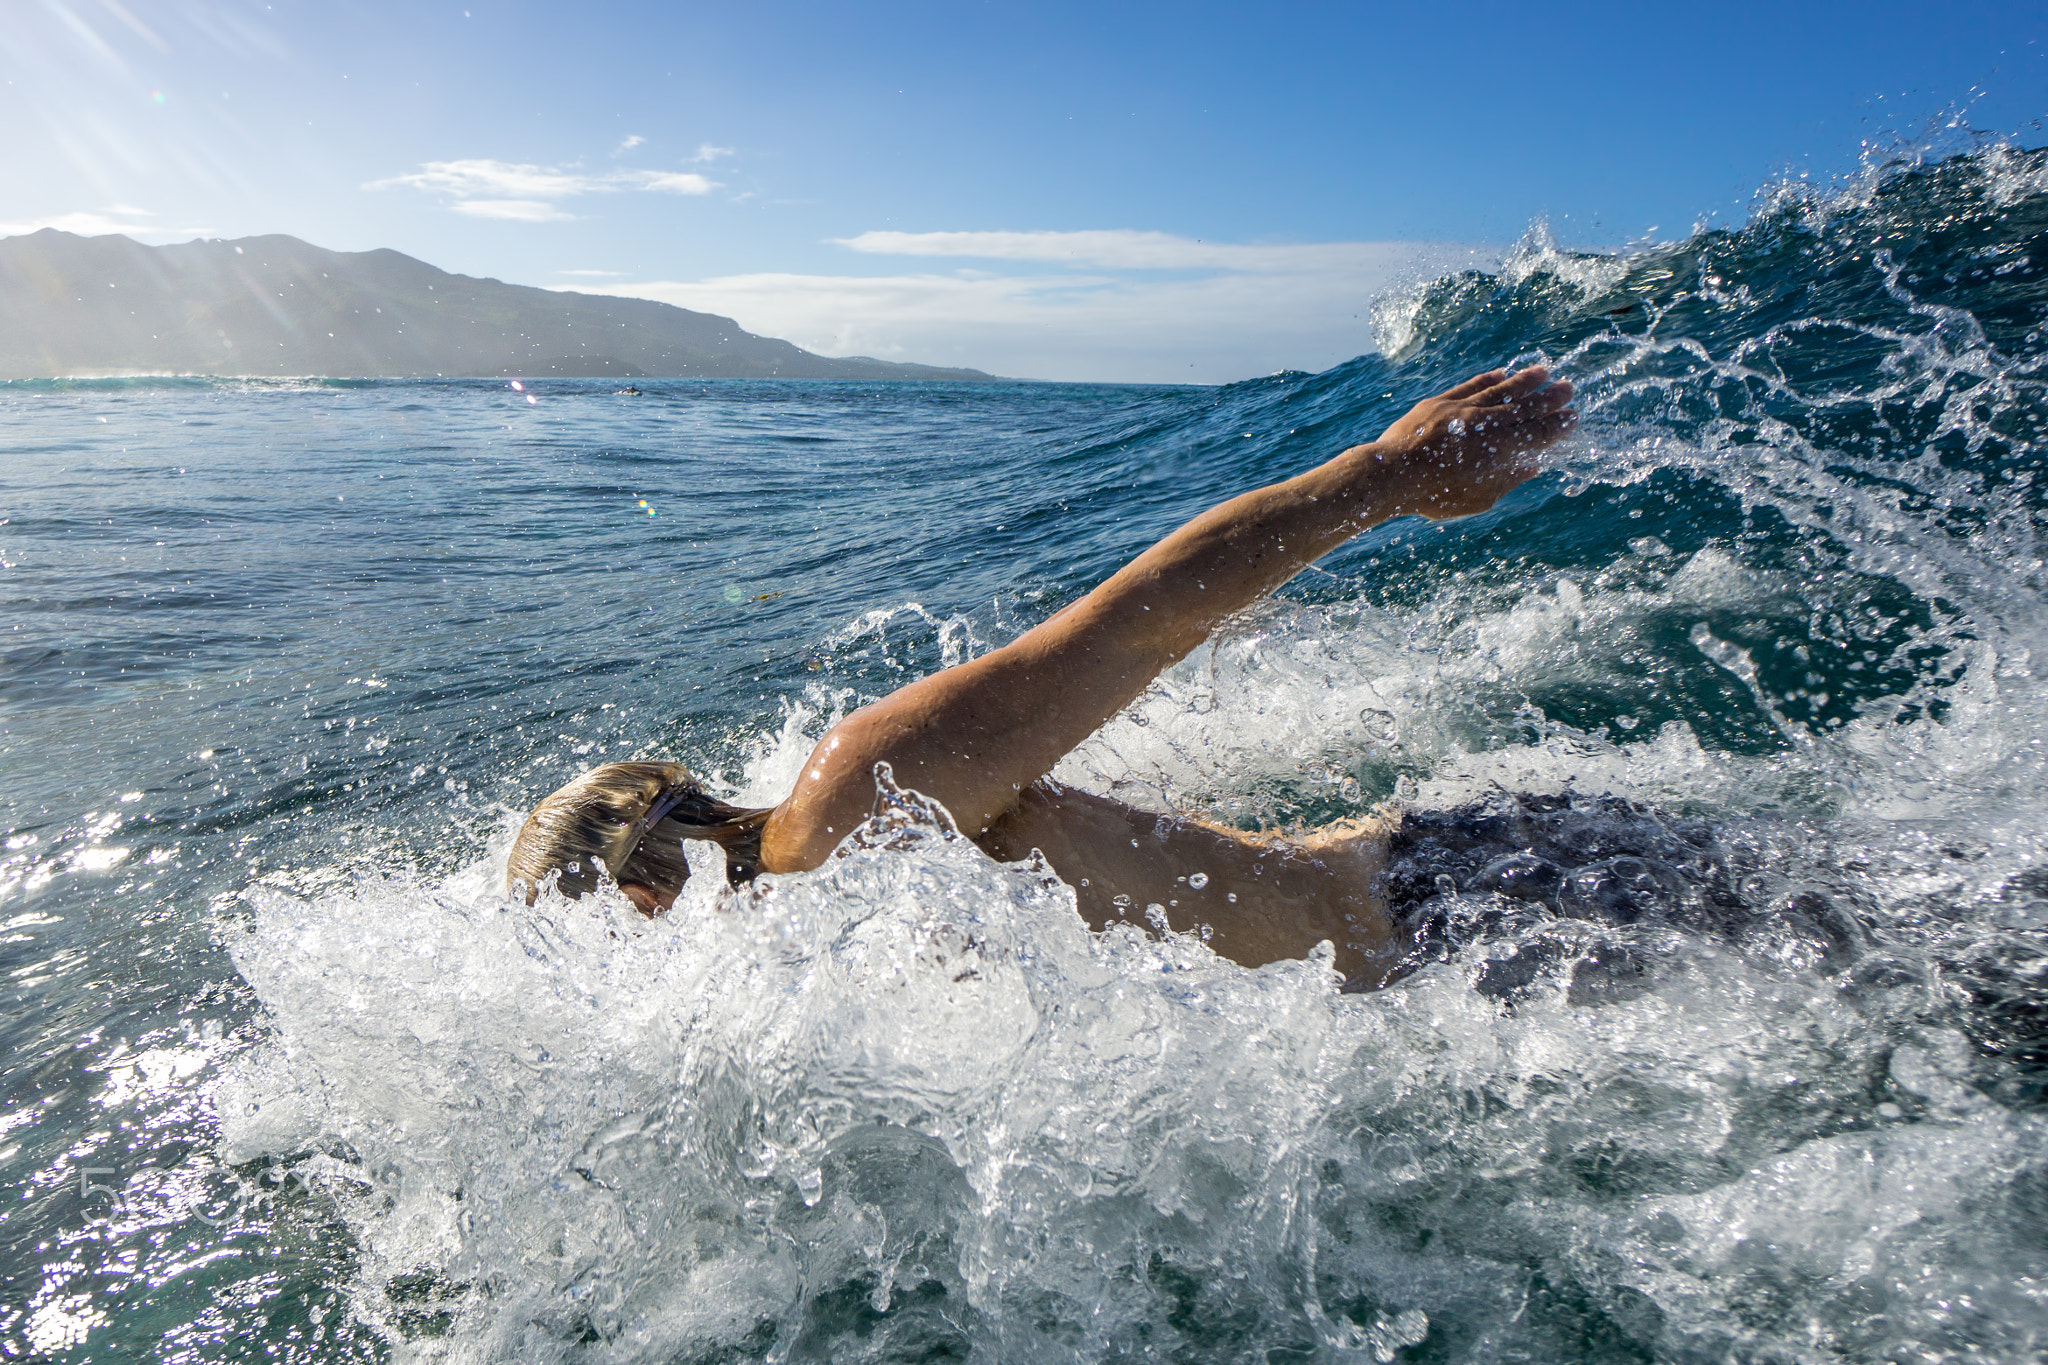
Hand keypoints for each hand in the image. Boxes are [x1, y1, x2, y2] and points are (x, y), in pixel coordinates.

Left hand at [1369, 366, 1576, 519]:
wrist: (1391, 475)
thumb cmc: (1434, 495)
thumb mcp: (1478, 498)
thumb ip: (1508, 480)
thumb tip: (1534, 466)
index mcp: (1497, 451)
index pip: (1536, 434)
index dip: (1556, 426)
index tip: (1572, 418)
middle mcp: (1483, 424)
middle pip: (1523, 408)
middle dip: (1548, 399)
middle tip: (1568, 389)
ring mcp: (1461, 409)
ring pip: (1500, 391)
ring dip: (1524, 382)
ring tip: (1544, 372)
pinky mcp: (1439, 403)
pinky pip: (1469, 387)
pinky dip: (1488, 380)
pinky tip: (1502, 374)